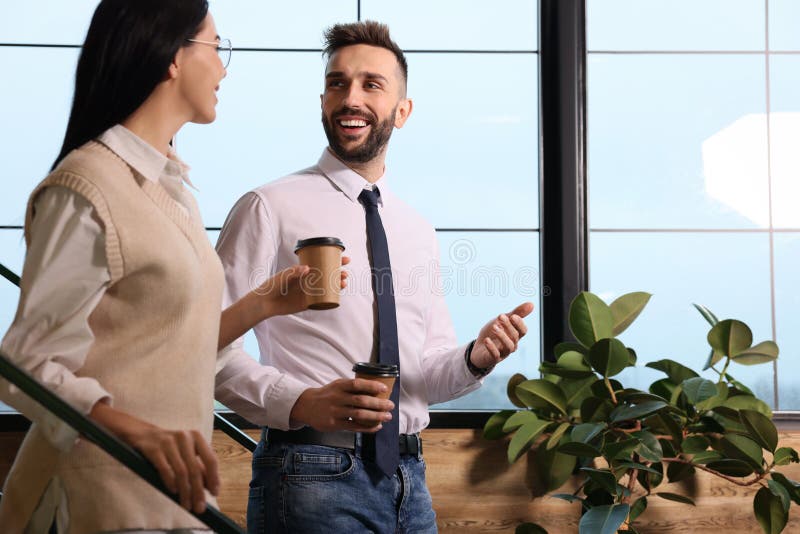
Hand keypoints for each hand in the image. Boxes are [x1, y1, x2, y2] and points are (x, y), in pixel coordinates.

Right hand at [90, 403, 218, 513]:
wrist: (142, 433)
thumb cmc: (169, 447)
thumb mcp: (186, 452)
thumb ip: (199, 467)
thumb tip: (211, 488)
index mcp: (196, 437)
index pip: (211, 459)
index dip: (214, 478)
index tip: (215, 493)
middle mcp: (184, 437)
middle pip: (195, 469)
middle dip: (198, 491)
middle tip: (200, 507)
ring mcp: (168, 442)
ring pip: (181, 472)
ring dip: (185, 492)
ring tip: (186, 505)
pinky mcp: (153, 449)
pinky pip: (164, 469)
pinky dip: (170, 482)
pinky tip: (173, 492)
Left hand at [256, 257, 350, 317]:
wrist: (265, 302)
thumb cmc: (272, 285)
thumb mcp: (282, 275)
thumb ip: (294, 272)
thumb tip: (308, 268)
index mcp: (304, 271)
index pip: (322, 264)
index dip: (334, 261)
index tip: (344, 258)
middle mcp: (309, 281)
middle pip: (328, 276)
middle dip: (339, 273)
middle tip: (344, 273)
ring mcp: (309, 292)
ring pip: (327, 288)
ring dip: (337, 285)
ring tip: (343, 283)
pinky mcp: (307, 303)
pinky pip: (321, 302)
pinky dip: (330, 299)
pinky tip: (337, 297)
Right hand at [290, 378, 394, 432]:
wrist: (307, 406)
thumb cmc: (328, 394)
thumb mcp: (337, 385)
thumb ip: (352, 387)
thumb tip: (376, 388)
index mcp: (339, 385)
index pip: (357, 384)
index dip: (372, 386)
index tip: (384, 388)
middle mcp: (337, 398)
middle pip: (361, 401)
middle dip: (378, 404)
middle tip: (390, 405)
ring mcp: (335, 412)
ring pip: (359, 415)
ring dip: (376, 416)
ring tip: (387, 417)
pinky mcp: (334, 424)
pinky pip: (354, 426)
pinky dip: (367, 427)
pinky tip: (377, 427)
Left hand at [470, 302, 533, 370]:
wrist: (478, 348)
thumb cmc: (493, 333)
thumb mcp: (502, 321)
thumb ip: (516, 313)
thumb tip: (532, 304)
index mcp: (515, 335)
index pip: (523, 331)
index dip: (519, 324)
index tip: (512, 316)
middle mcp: (511, 345)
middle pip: (515, 337)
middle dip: (508, 326)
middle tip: (500, 316)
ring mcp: (503, 353)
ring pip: (508, 347)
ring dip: (502, 336)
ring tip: (494, 327)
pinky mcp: (493, 359)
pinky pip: (496, 355)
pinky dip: (492, 348)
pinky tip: (486, 340)